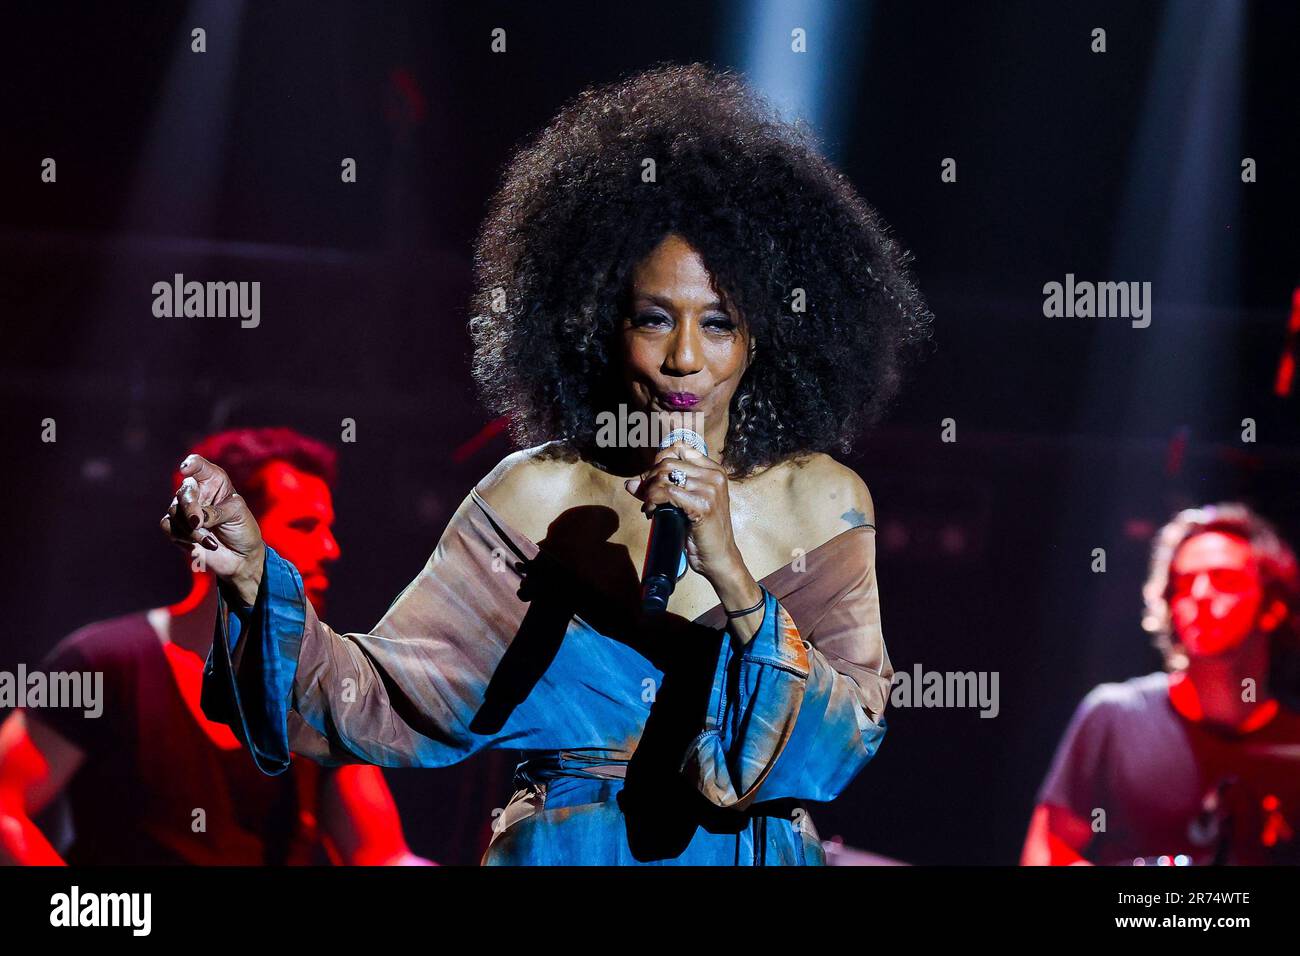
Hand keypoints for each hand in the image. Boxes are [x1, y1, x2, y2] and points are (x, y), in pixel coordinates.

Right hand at [159, 455, 265, 604]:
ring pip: (175, 511)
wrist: (240, 557)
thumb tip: (195, 519)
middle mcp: (197, 492)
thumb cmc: (242, 529)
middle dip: (190, 507)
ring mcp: (185, 510)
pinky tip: (199, 545)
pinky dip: (183, 537)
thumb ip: (216, 512)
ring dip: (192, 530)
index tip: (186, 469)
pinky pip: (168, 526)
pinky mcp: (176, 527)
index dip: (191, 465)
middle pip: (184, 492)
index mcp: (214, 481)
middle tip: (199, 523)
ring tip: (210, 541)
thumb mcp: (237, 514)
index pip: (198, 466)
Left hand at [624, 442, 745, 586]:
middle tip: (646, 498)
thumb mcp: (683, 505)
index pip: (679, 448)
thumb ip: (660, 490)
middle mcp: (714, 476)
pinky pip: (666, 493)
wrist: (719, 557)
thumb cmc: (702, 532)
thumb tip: (630, 483)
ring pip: (664, 477)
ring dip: (649, 493)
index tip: (652, 480)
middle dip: (649, 479)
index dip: (658, 461)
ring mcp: (710, 489)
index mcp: (714, 470)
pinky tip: (652, 513)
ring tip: (650, 507)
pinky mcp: (703, 505)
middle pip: (667, 463)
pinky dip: (653, 502)